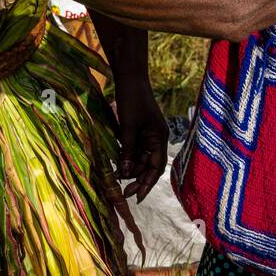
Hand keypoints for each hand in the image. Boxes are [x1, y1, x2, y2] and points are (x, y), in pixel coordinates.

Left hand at [114, 78, 167, 201]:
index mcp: (160, 138)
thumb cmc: (132, 100)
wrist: (129, 78)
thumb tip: (125, 173)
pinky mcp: (136, 130)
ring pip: (139, 158)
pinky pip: (133, 149)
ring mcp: (146, 134)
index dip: (148, 183)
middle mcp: (156, 138)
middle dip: (136, 178)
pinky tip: (115, 165)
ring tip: (115, 178)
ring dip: (129, 168)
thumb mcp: (128, 127)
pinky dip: (125, 157)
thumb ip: (128, 150)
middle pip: (148, 165)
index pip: (156, 168)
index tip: (137, 197)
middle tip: (122, 192)